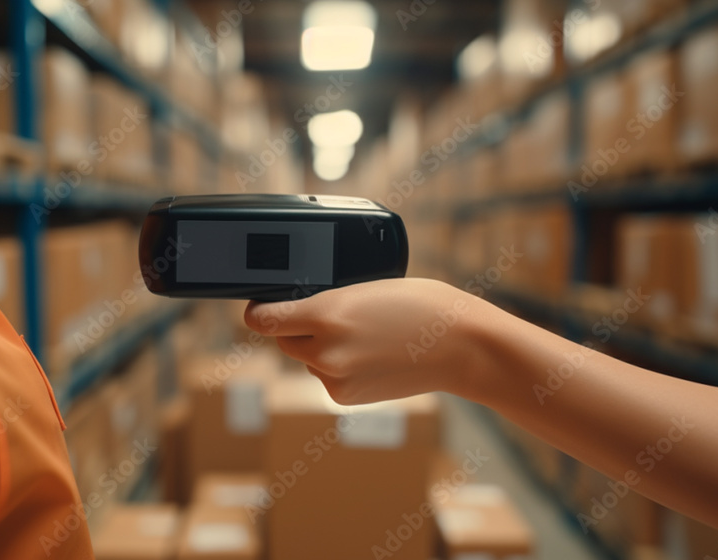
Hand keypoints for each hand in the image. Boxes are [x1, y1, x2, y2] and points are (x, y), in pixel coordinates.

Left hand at [244, 278, 499, 404]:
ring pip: (306, 359)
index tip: (259, 308)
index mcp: (327, 312)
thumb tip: (295, 312)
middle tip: (332, 315)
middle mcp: (324, 349)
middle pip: (284, 340)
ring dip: (320, 348)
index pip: (264, 319)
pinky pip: (326, 377)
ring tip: (364, 334)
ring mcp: (334, 377)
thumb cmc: (422, 305)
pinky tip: (369, 355)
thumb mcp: (366, 287)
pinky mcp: (345, 396)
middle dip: (298, 328)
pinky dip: (338, 368)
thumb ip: (325, 300)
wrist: (459, 346)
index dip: (259, 311)